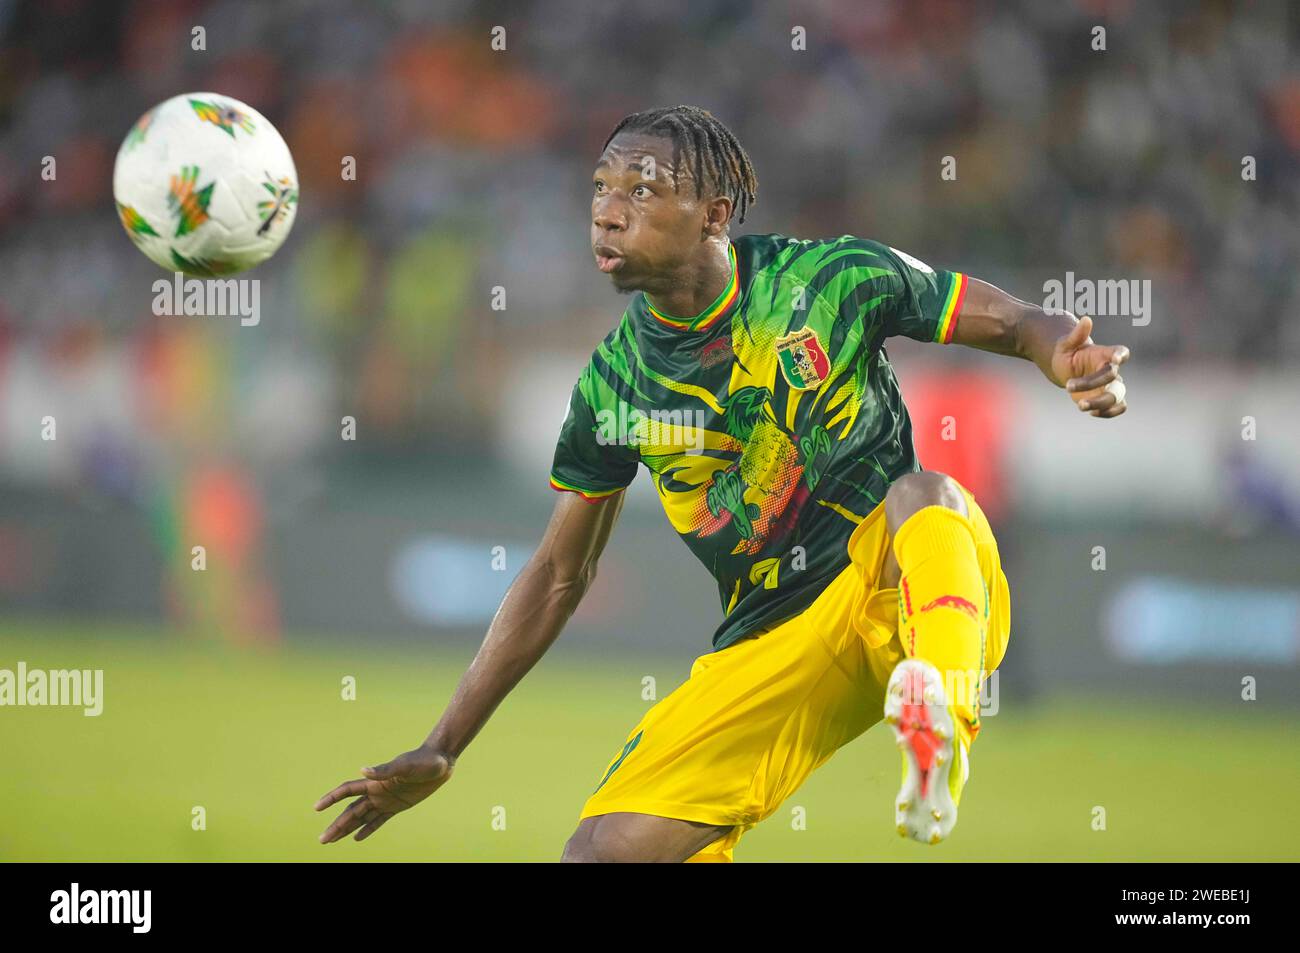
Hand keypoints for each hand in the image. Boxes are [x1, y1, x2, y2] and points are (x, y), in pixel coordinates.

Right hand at [315, 745, 453, 843]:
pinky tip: (357, 838)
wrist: (441, 761)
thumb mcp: (406, 766)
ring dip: (346, 829)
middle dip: (336, 825)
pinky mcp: (397, 806)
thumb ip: (385, 770)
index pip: (347, 791)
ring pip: (361, 818)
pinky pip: (378, 821)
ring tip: (332, 840)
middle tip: (322, 840)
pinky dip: (367, 830)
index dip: (331, 799)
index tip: (316, 808)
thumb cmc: (424, 760)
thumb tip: (364, 770)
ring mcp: (386, 800)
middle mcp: (377, 792)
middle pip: (351, 812)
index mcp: (375, 782)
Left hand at [1049, 315, 1130, 417]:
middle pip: (1112, 378)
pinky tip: (1091, 412)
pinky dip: (1108, 412)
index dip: (1120, 355)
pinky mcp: (1106, 399)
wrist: (1065, 370)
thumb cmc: (1066, 354)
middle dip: (1091, 383)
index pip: (1120, 352)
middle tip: (1068, 386)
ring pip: (1117, 396)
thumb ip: (1076, 335)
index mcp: (1103, 354)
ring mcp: (1110, 385)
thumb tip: (1085, 319)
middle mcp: (1111, 370)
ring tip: (1080, 405)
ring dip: (1101, 403)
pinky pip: (1118, 407)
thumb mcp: (1065, 344)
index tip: (1115, 360)